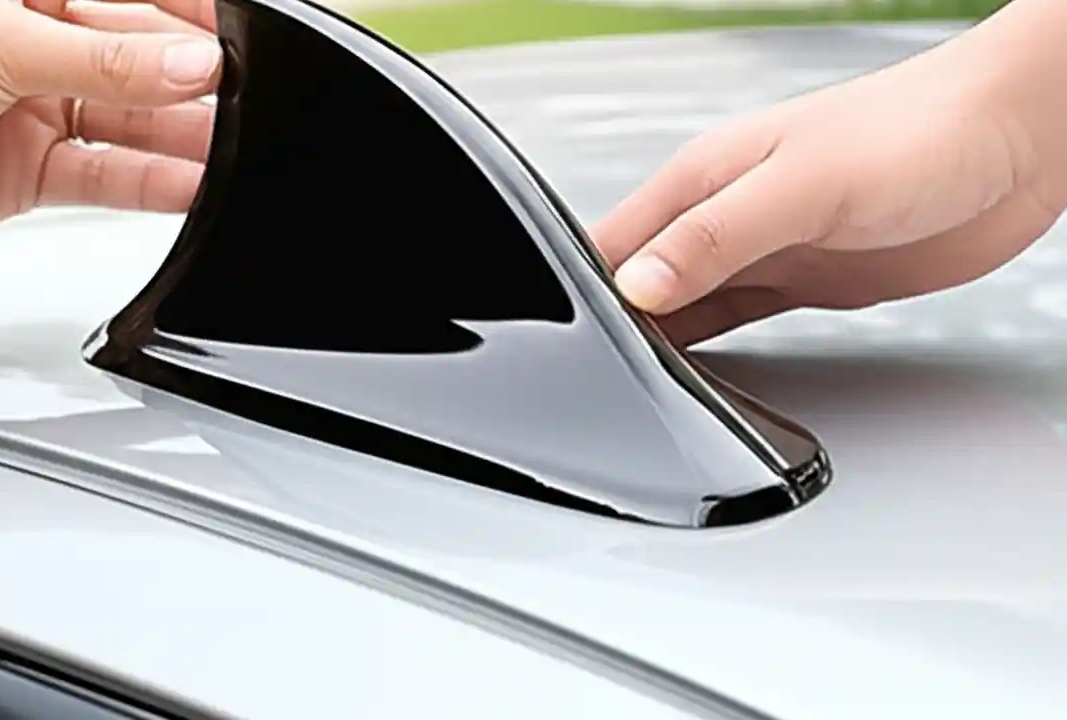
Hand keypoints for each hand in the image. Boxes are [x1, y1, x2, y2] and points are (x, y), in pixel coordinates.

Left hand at [0, 0, 220, 269]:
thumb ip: (103, 60)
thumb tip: (190, 66)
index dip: (188, 15)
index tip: (242, 38)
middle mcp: (30, 43)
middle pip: (135, 58)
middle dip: (190, 80)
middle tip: (243, 98)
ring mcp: (30, 108)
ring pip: (128, 120)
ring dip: (181, 137)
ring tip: (232, 150)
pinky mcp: (27, 171)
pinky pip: (106, 175)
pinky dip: (150, 184)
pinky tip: (192, 185)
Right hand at [593, 0, 1066, 346]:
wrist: (1021, 139)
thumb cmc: (921, 130)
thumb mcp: (803, 186)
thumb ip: (715, 239)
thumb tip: (639, 287)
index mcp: (705, 180)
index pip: (614, 243)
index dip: (585, 291)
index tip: (569, 344)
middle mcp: (725, 216)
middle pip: (641, 282)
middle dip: (615, 326)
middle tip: (598, 384)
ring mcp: (764, 250)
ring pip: (683, 308)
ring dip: (660, 345)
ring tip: (633, 392)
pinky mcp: (803, 282)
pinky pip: (734, 322)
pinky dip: (708, 354)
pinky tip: (691, 376)